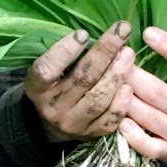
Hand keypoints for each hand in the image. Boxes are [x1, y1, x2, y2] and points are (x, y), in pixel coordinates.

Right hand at [25, 21, 134, 142]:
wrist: (48, 124)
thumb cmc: (53, 84)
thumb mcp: (47, 69)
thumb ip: (64, 54)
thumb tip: (94, 31)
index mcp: (36, 88)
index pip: (47, 70)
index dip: (65, 51)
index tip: (83, 33)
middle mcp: (53, 108)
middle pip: (81, 79)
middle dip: (104, 52)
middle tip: (122, 31)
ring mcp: (72, 124)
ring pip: (97, 100)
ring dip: (116, 75)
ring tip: (128, 54)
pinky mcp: (90, 135)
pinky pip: (109, 120)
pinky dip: (121, 103)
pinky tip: (130, 86)